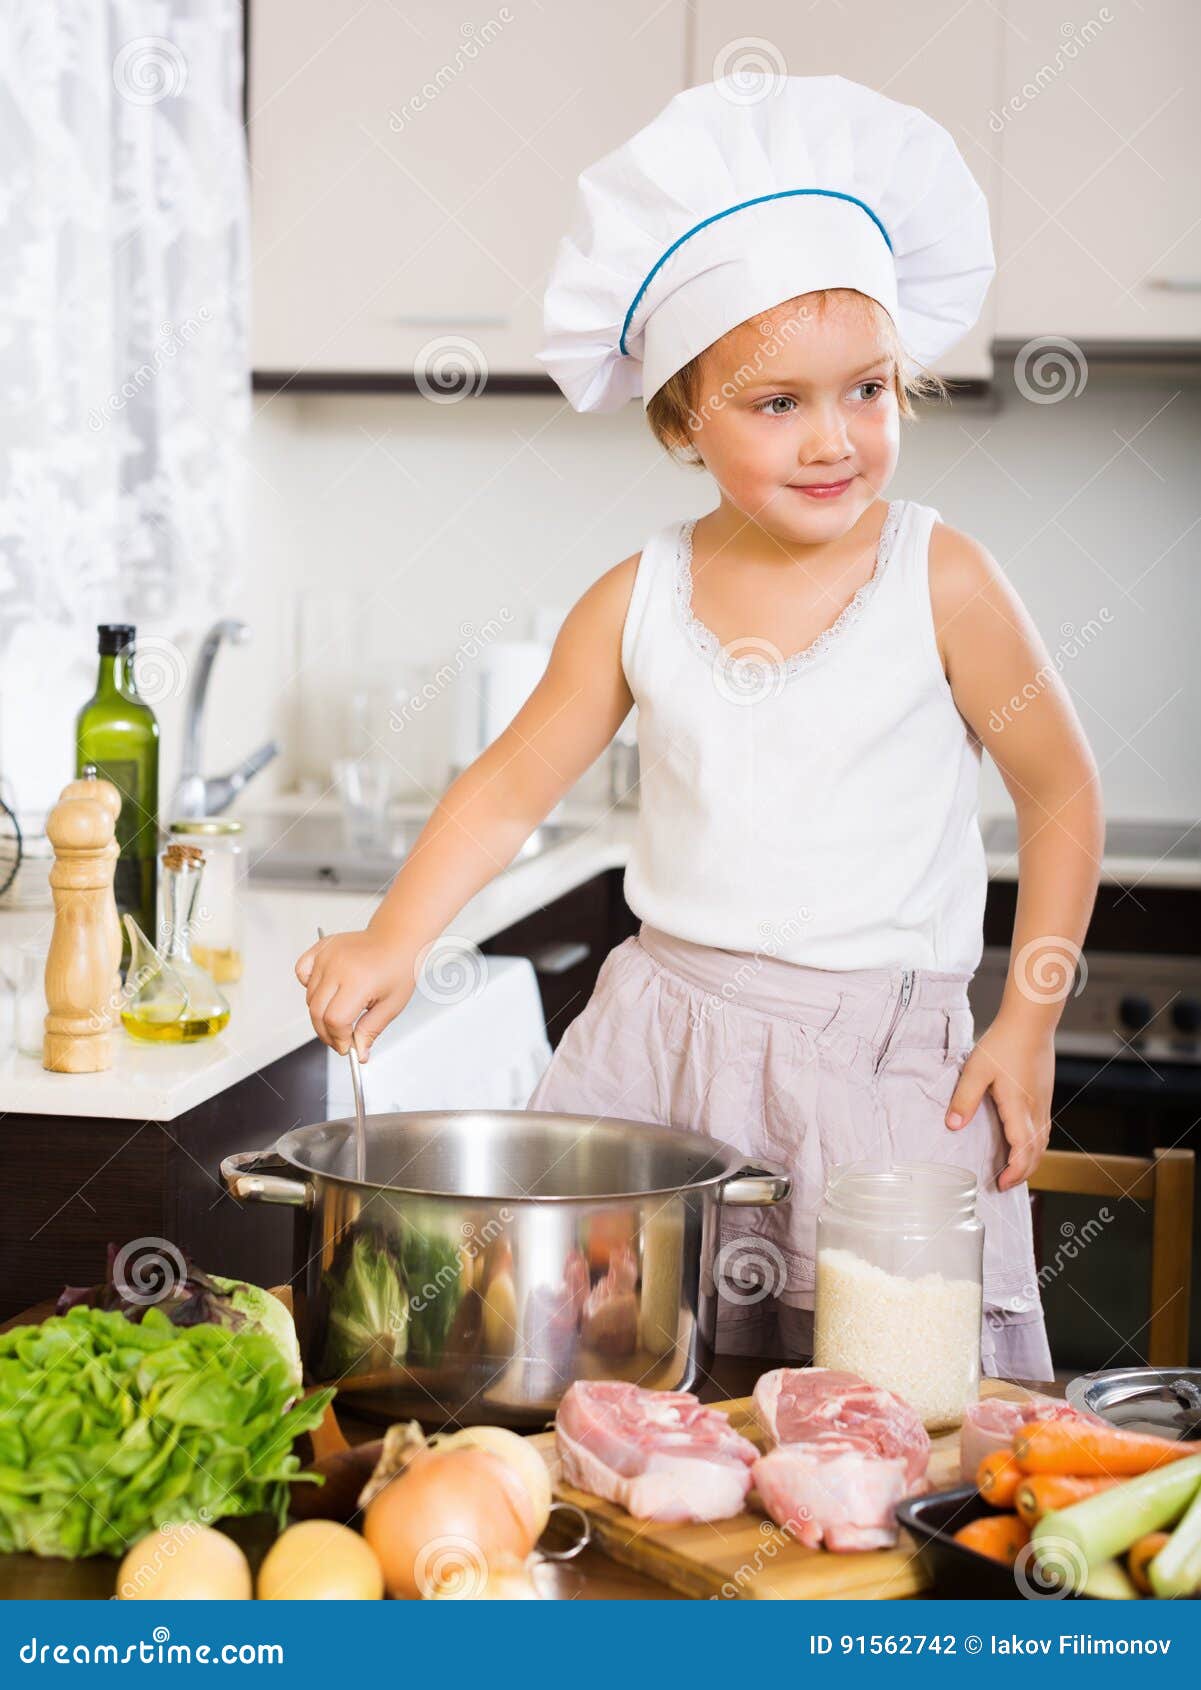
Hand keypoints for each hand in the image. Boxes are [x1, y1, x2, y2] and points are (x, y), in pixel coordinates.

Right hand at [294, 930, 413, 1059]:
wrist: (397, 938)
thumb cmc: (398, 967)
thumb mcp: (391, 1005)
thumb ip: (371, 1031)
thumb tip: (359, 1054)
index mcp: (358, 981)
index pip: (335, 1020)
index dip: (339, 1039)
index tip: (348, 1046)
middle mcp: (338, 967)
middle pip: (317, 1012)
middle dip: (327, 1033)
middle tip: (341, 1039)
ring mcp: (326, 956)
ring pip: (310, 997)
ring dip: (320, 1013)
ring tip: (342, 1012)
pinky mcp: (321, 948)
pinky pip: (302, 971)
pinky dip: (308, 986)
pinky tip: (326, 991)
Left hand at [945, 1012, 1054, 1191]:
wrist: (1031, 1022)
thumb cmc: (1003, 1043)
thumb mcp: (976, 1070)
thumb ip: (964, 1099)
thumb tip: (953, 1127)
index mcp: (1019, 1107)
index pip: (1022, 1150)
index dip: (1014, 1171)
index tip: (1001, 1184)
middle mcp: (1036, 1109)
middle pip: (1037, 1152)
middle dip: (1023, 1172)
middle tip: (1006, 1184)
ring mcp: (1043, 1102)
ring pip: (1043, 1141)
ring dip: (1031, 1159)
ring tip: (1014, 1169)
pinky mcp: (1044, 1094)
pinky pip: (1043, 1128)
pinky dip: (1035, 1144)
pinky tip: (1023, 1142)